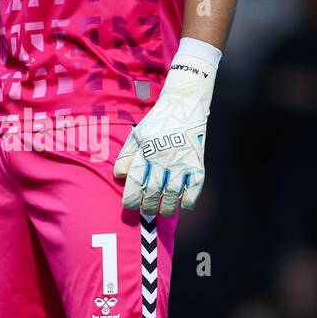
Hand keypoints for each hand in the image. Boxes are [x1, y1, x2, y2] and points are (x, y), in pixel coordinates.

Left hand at [114, 50, 215, 216]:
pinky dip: (189, 200)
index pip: (134, 180)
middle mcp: (163, 157)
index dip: (130, 198)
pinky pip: (194, 188)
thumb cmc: (157, 123)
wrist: (184, 105)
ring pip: (173, 193)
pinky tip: (184, 204)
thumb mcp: (137, 135)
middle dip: (148, 205)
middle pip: (152, 190)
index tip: (129, 205)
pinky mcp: (198, 163)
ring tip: (164, 211)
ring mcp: (182, 161)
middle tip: (146, 210)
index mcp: (146, 150)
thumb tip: (118, 176)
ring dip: (167, 207)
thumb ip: (126, 156)